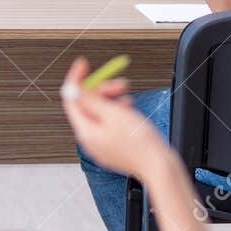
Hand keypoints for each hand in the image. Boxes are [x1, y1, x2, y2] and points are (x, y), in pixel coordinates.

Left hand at [59, 57, 176, 179]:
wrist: (159, 166)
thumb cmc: (141, 143)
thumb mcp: (114, 114)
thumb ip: (91, 101)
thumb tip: (72, 90)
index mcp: (86, 132)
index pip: (72, 100)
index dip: (78, 79)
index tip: (83, 64)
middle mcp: (90, 140)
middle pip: (87, 106)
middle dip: (102, 90)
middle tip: (120, 83)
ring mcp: (101, 146)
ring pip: (100, 115)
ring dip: (112, 100)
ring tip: (129, 96)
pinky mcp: (113, 148)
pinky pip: (109, 125)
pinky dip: (118, 114)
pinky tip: (130, 111)